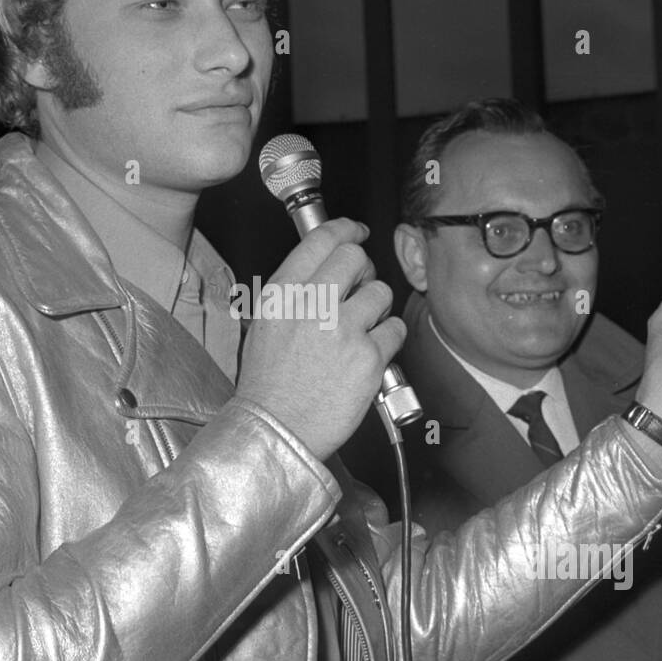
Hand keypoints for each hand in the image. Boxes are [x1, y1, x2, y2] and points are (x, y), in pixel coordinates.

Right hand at [235, 218, 405, 459]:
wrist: (277, 431)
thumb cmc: (270, 385)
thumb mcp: (265, 326)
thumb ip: (294, 292)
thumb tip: (329, 266)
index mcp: (281, 295)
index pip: (321, 240)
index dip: (345, 229)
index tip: (356, 231)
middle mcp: (311, 306)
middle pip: (356, 257)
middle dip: (364, 270)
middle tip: (360, 289)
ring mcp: (342, 331)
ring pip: (381, 292)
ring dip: (377, 309)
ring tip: (360, 332)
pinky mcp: (369, 358)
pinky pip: (396, 329)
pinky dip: (389, 339)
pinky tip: (370, 355)